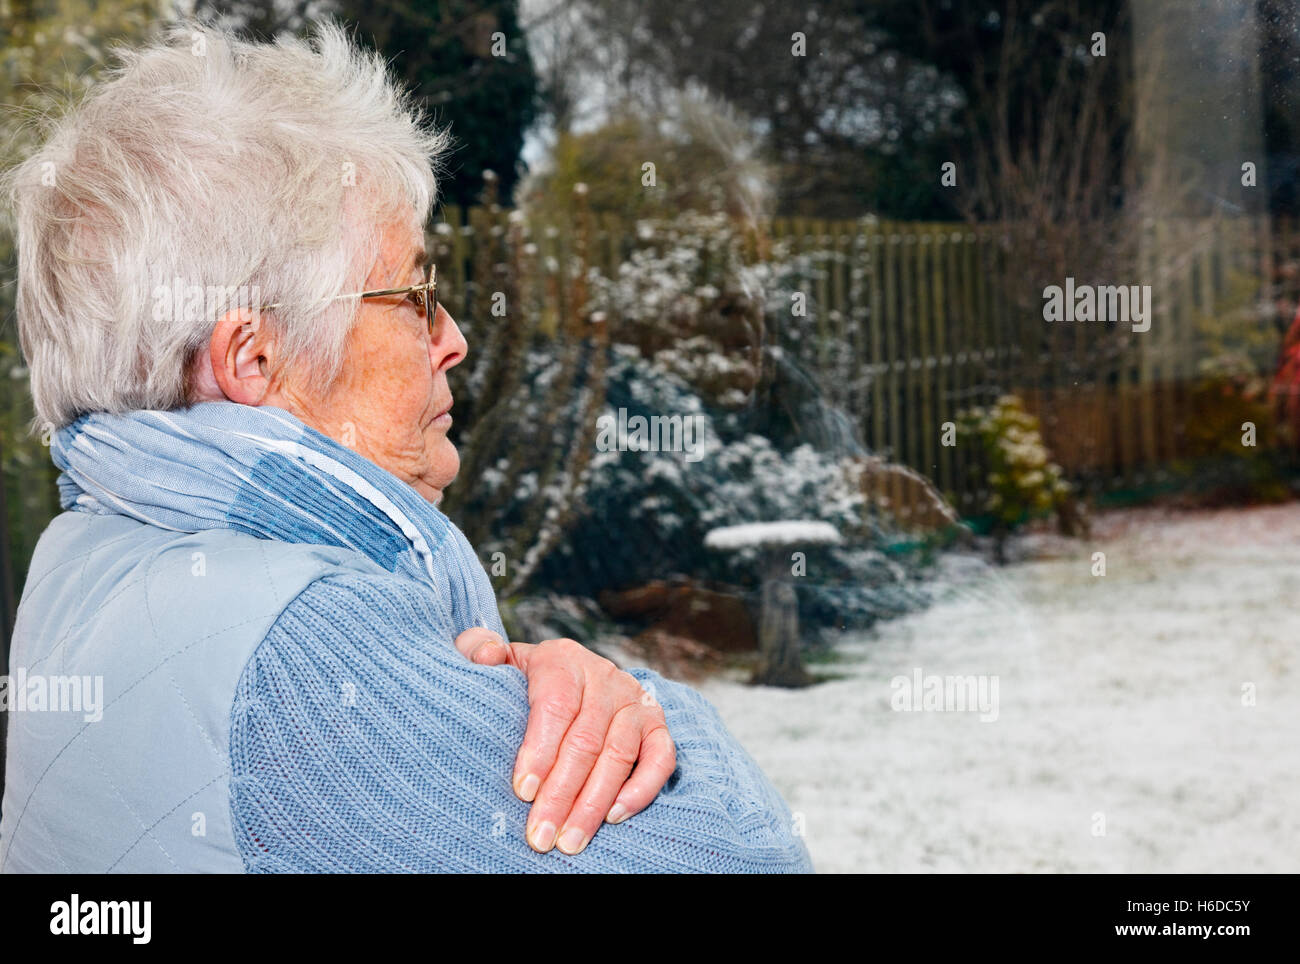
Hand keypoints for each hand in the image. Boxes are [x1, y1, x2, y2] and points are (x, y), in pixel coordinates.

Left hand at [453, 628, 674, 855]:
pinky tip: (614, 817)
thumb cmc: (527, 680)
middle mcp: (604, 677)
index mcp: (562, 660)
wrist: (574, 672)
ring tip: (570, 841)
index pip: (555, 705)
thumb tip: (483, 655)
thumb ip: (478, 650)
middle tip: (540, 835)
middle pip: (585, 740)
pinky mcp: (657, 724)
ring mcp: (634, 700)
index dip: (540, 750)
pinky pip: (661, 758)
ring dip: (594, 803)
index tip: (523, 791)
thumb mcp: (502, 661)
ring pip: (618, 755)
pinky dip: (641, 789)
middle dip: (562, 794)